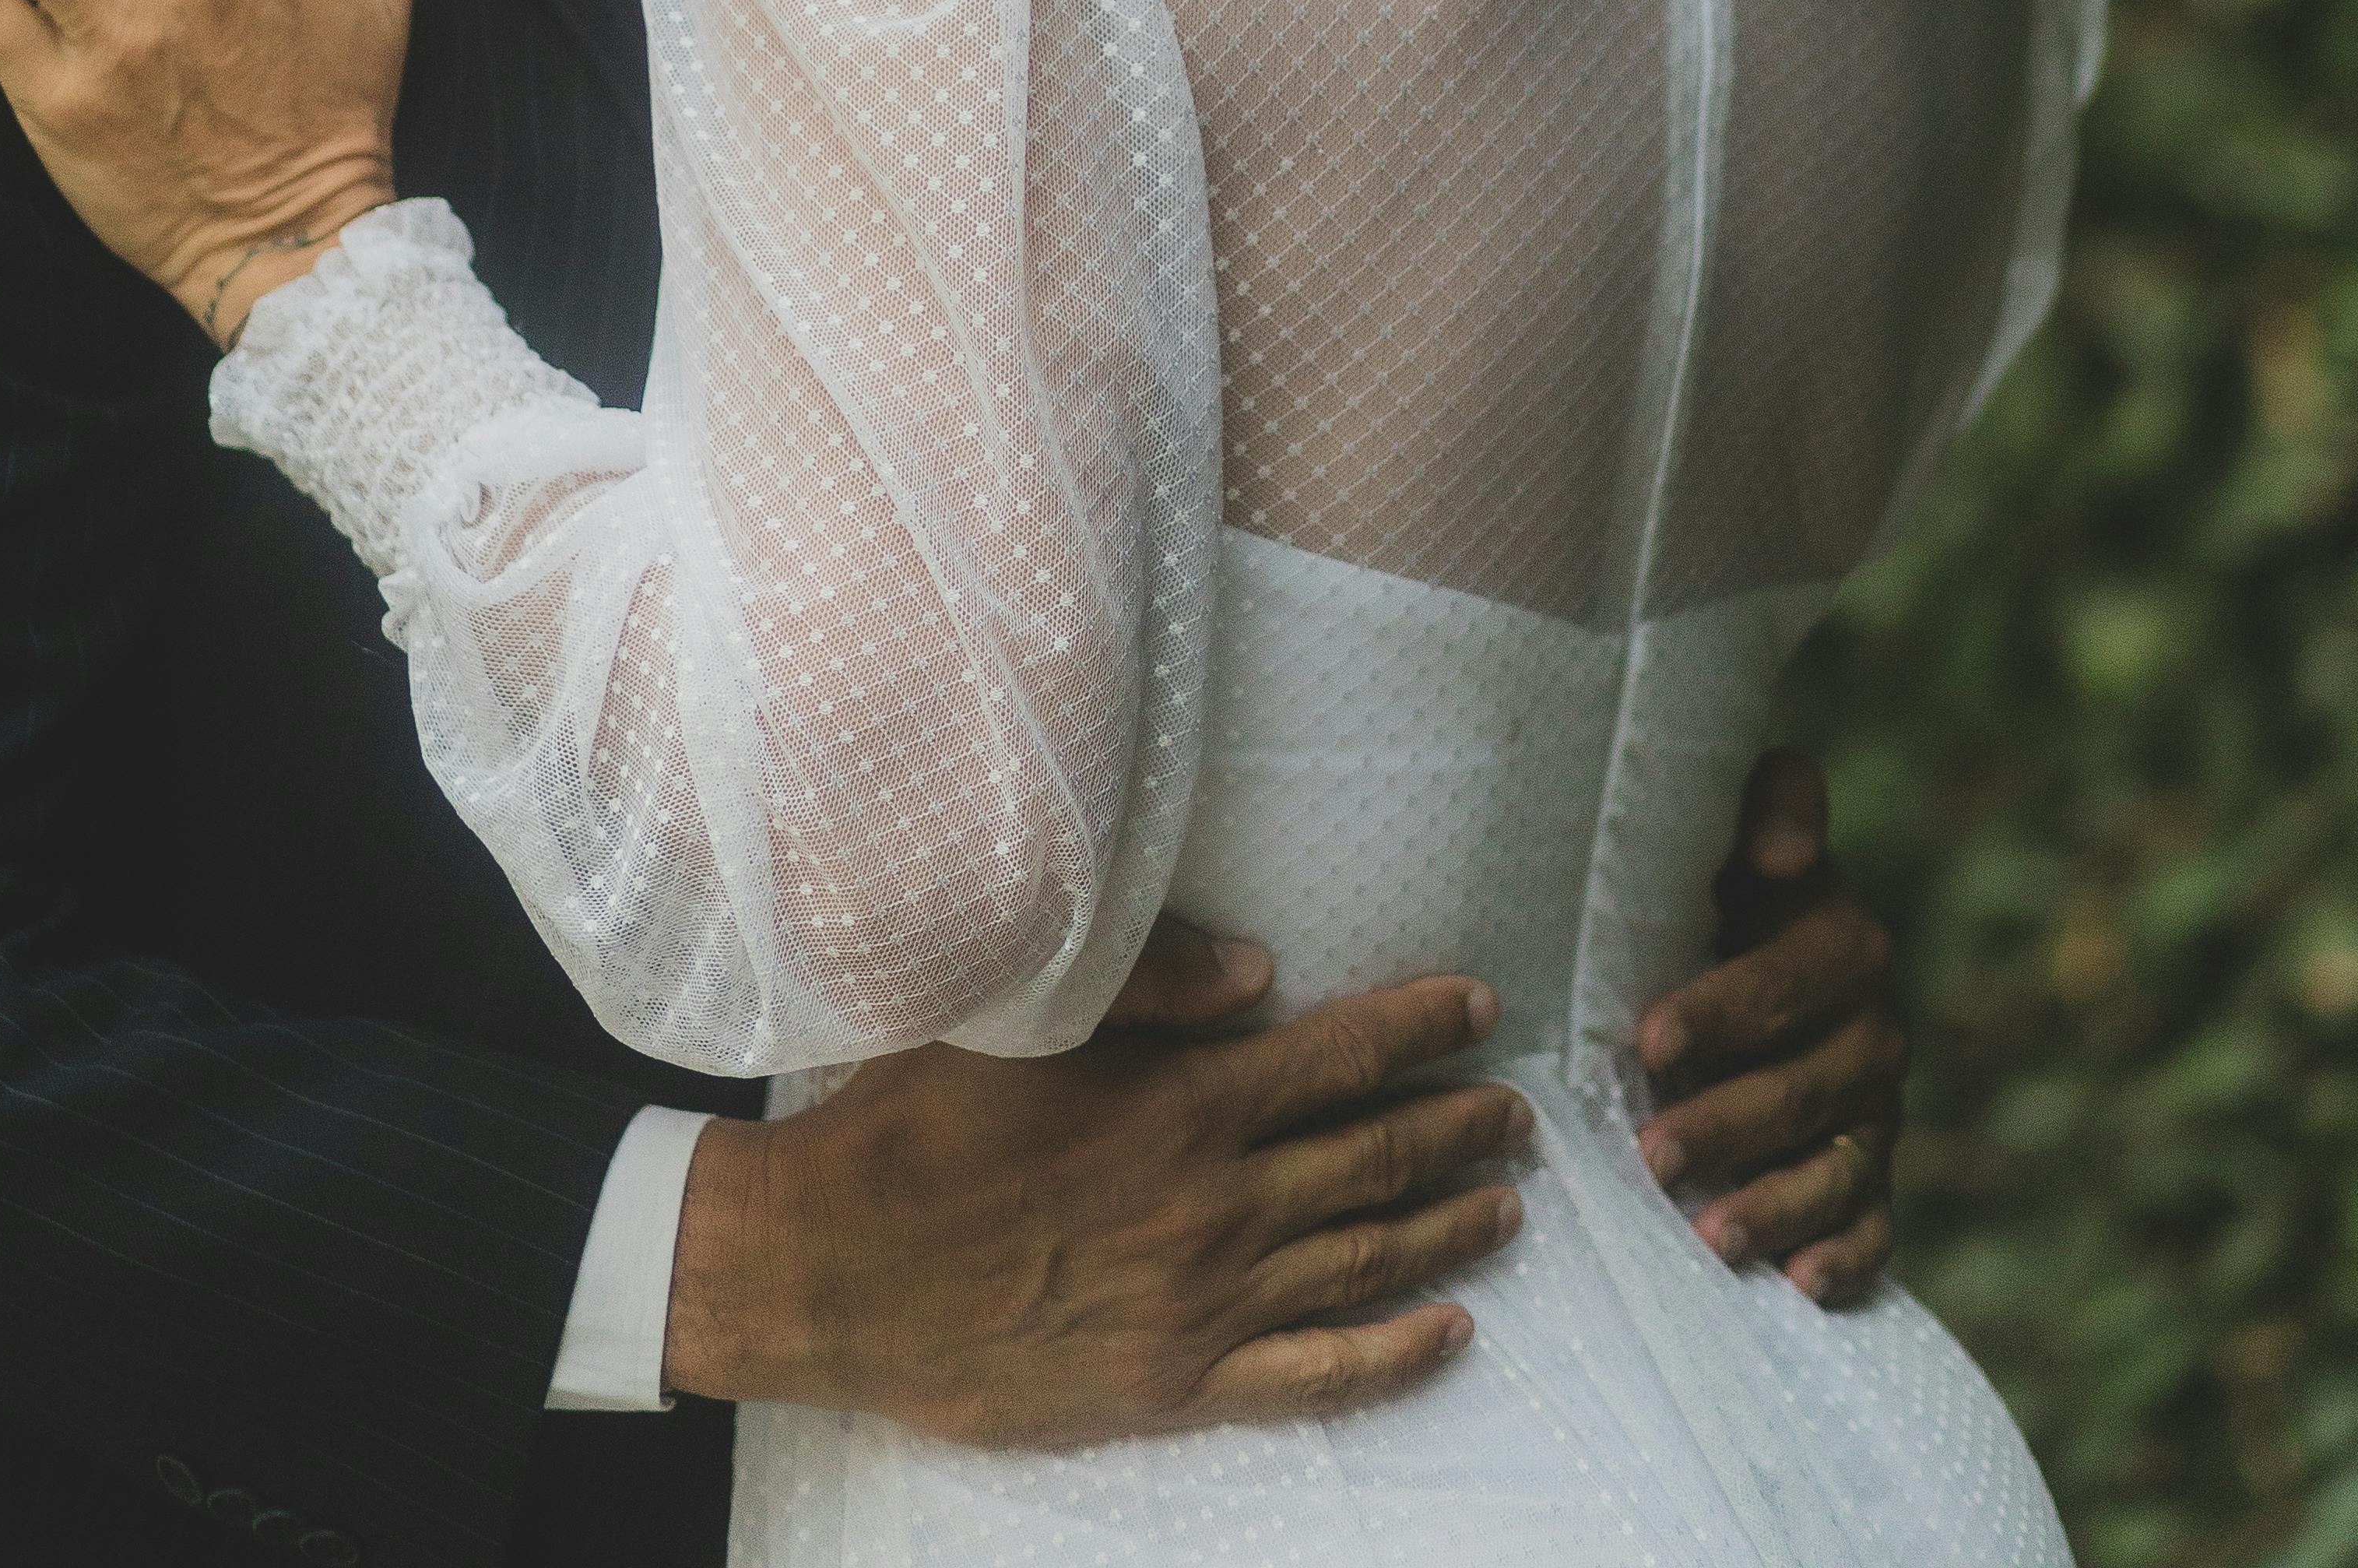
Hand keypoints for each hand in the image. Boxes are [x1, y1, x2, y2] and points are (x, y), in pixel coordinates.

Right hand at [665, 936, 1529, 1440]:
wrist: (838, 1270)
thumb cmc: (919, 1123)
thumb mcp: (1023, 1014)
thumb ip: (1150, 983)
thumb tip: (1261, 973)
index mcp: (1184, 1103)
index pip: (1339, 1055)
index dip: (1420, 1028)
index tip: (1479, 1007)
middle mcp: (1216, 1204)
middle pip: (1373, 1158)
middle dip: (1456, 1128)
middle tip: (1518, 1114)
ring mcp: (1204, 1303)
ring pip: (1363, 1262)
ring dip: (1446, 1230)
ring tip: (1505, 1208)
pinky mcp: (1176, 1385)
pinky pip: (1314, 1377)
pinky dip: (1392, 1357)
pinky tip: (1446, 1335)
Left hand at [1631, 750, 1902, 1301]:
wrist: (1752, 952)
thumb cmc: (1715, 889)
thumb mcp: (1733, 829)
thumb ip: (1766, 803)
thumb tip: (1783, 851)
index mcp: (1841, 941)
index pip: (1794, 977)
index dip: (1726, 1009)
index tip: (1650, 1041)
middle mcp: (1871, 1030)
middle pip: (1808, 1085)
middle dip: (1729, 1122)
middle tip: (1651, 1154)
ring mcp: (1876, 1111)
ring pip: (1836, 1167)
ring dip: (1773, 1204)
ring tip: (1707, 1237)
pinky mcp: (1873, 1177)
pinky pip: (1875, 1225)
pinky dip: (1842, 1256)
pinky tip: (1800, 1283)